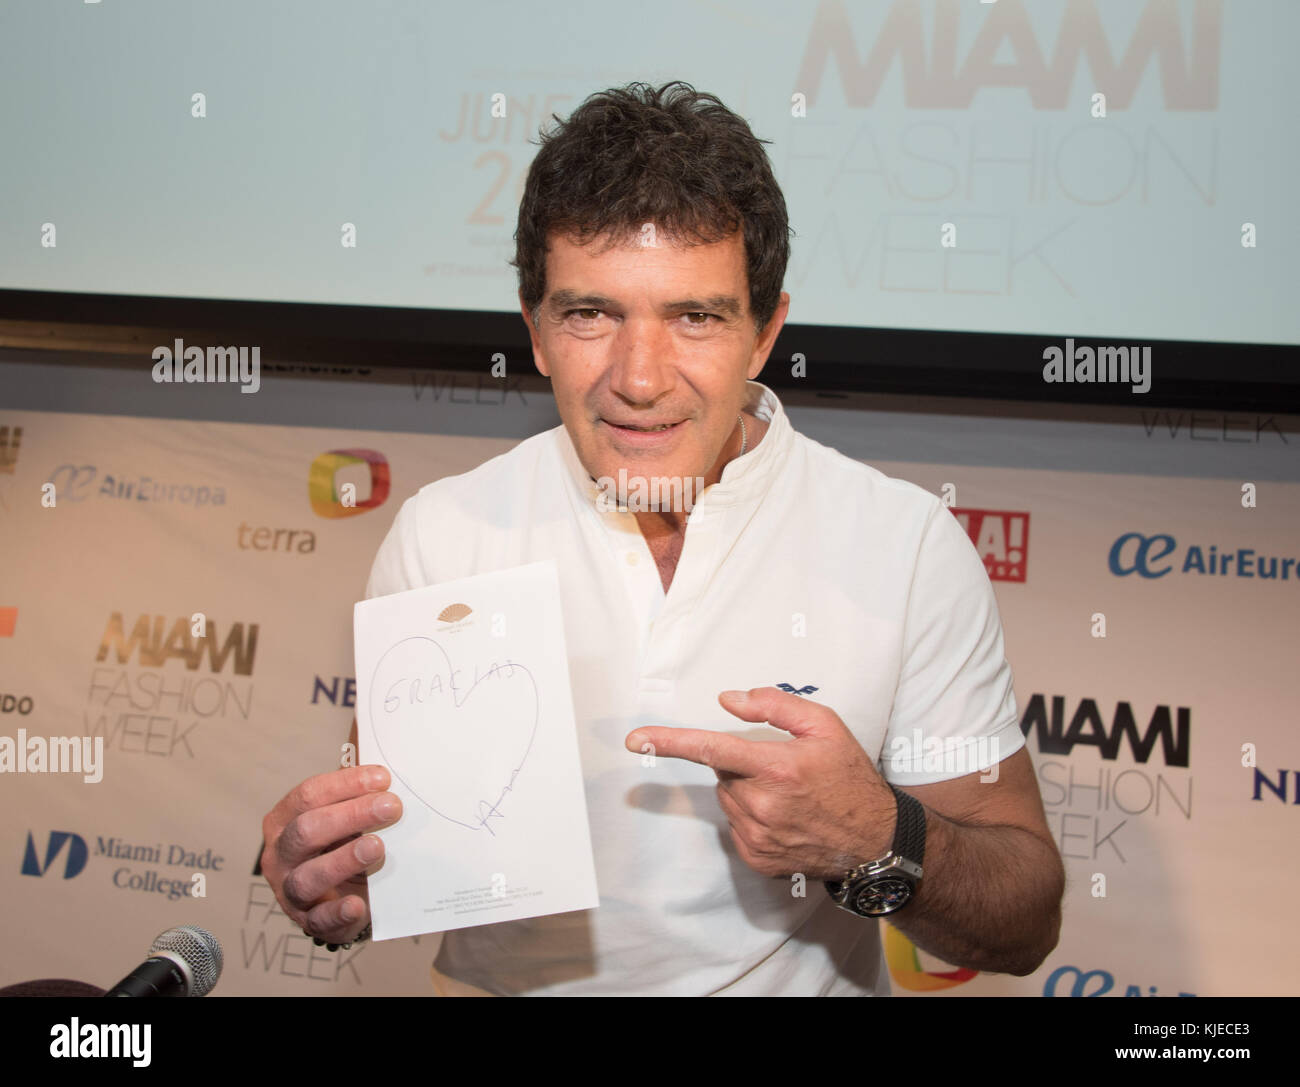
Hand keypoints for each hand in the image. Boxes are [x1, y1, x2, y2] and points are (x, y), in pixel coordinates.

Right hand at [260, 765, 401, 944]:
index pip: (308, 795)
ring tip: (377, 846)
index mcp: (285, 820)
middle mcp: (281, 854)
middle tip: (391, 806)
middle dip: (351, 815)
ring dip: (344, 860)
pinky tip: (357, 905)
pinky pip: (320, 920)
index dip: (345, 784)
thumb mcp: (344, 818)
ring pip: (308, 876)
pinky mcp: (310, 921)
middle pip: (307, 830)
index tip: (383, 778)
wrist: (340, 897)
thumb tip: (384, 773)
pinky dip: (338, 913)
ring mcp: (290, 890)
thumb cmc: (341, 845)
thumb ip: (357, 796)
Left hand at [625, 687, 897, 879]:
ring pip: (728, 800)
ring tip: (788, 796)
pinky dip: (752, 818)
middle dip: (741, 765)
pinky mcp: (758, 859)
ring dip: (746, 791)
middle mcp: (762, 805)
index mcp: (776, 767)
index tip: (637, 739)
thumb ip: (775, 705)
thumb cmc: (850, 778)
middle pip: (722, 773)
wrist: (874, 840)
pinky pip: (736, 827)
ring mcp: (758, 837)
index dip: (670, 741)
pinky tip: (785, 818)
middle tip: (781, 769)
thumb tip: (729, 700)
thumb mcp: (825, 727)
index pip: (711, 748)